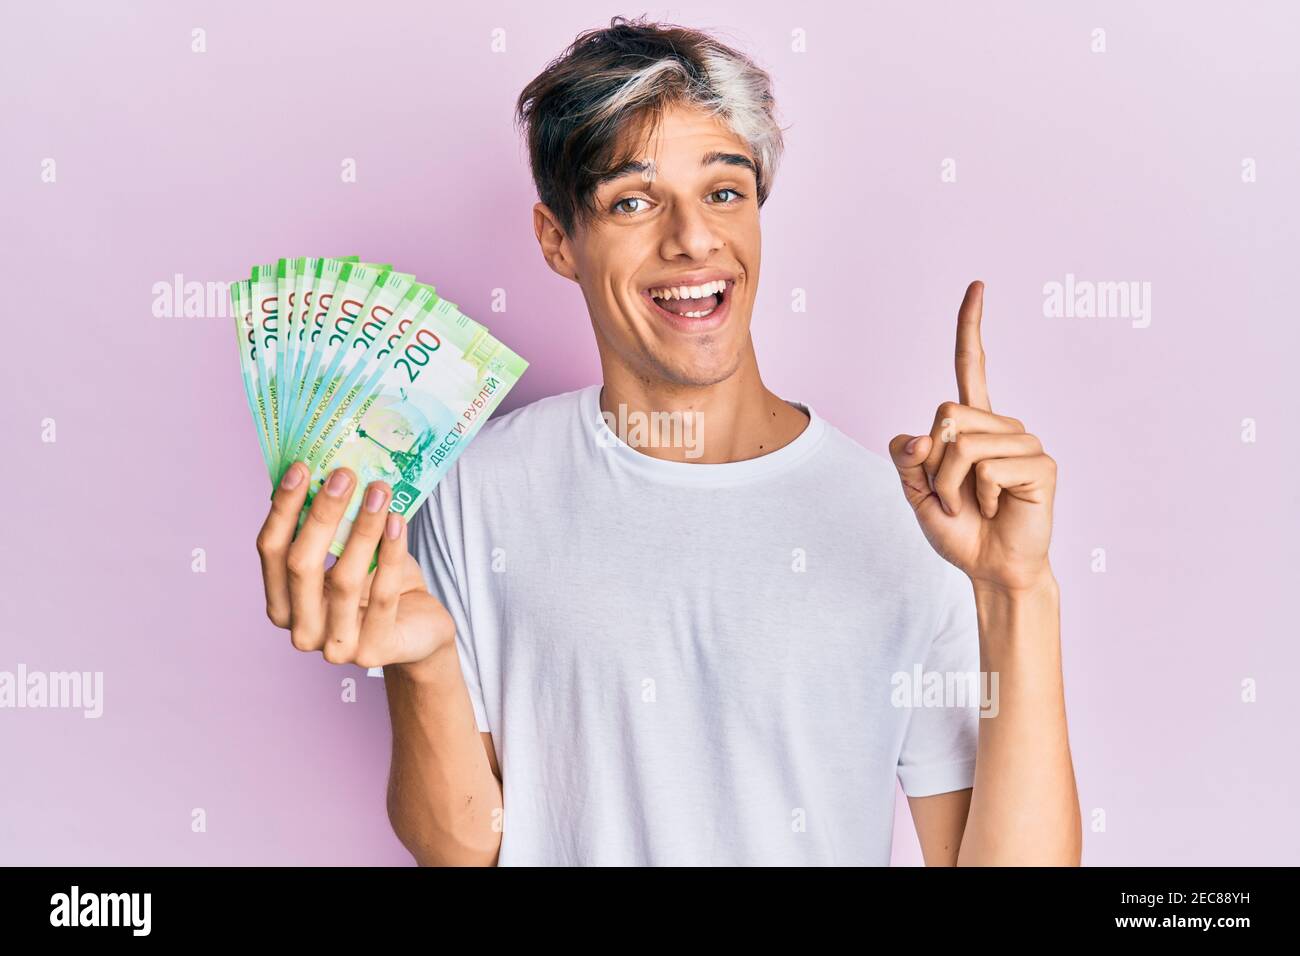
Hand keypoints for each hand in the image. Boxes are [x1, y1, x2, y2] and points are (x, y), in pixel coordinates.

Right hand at [256, 462, 453, 667]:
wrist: (418, 628)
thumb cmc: (376, 586)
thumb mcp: (346, 555)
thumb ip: (327, 528)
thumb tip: (321, 470)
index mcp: (282, 604)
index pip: (271, 551)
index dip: (283, 508)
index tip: (302, 468)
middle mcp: (301, 630)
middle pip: (302, 565)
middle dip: (323, 514)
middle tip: (345, 475)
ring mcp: (336, 646)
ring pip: (345, 579)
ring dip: (363, 528)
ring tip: (379, 490)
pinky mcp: (376, 651)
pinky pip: (384, 594)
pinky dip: (392, 553)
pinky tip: (398, 522)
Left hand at [889, 281, 1056, 592]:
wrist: (990, 568)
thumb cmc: (958, 528)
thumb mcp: (914, 492)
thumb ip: (905, 458)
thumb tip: (923, 434)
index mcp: (972, 425)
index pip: (972, 367)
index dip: (971, 327)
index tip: (977, 286)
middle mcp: (1001, 425)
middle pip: (945, 415)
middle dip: (933, 462)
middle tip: (950, 495)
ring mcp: (1025, 441)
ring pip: (962, 443)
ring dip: (952, 484)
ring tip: (972, 505)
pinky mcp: (1040, 464)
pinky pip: (987, 467)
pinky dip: (979, 495)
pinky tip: (995, 508)